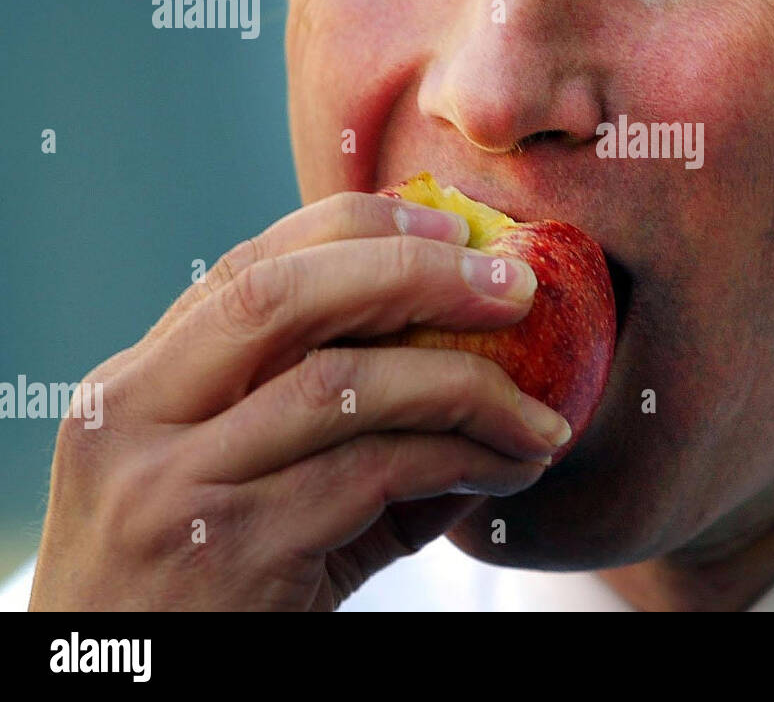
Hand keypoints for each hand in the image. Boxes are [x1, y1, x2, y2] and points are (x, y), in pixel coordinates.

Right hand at [29, 192, 571, 609]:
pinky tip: (510, 467)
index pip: (249, 269)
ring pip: (343, 385)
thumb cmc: (198, 591)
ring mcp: (177, 486)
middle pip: (284, 298)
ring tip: (539, 415)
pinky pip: (377, 474)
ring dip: (467, 387)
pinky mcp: (235, 551)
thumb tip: (471, 360)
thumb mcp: (237, 489)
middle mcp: (136, 421)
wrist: (125, 701)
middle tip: (512, 284)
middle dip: (413, 273)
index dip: (359, 231)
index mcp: (135, 387)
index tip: (452, 229)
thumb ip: (328, 425)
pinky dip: (463, 460)